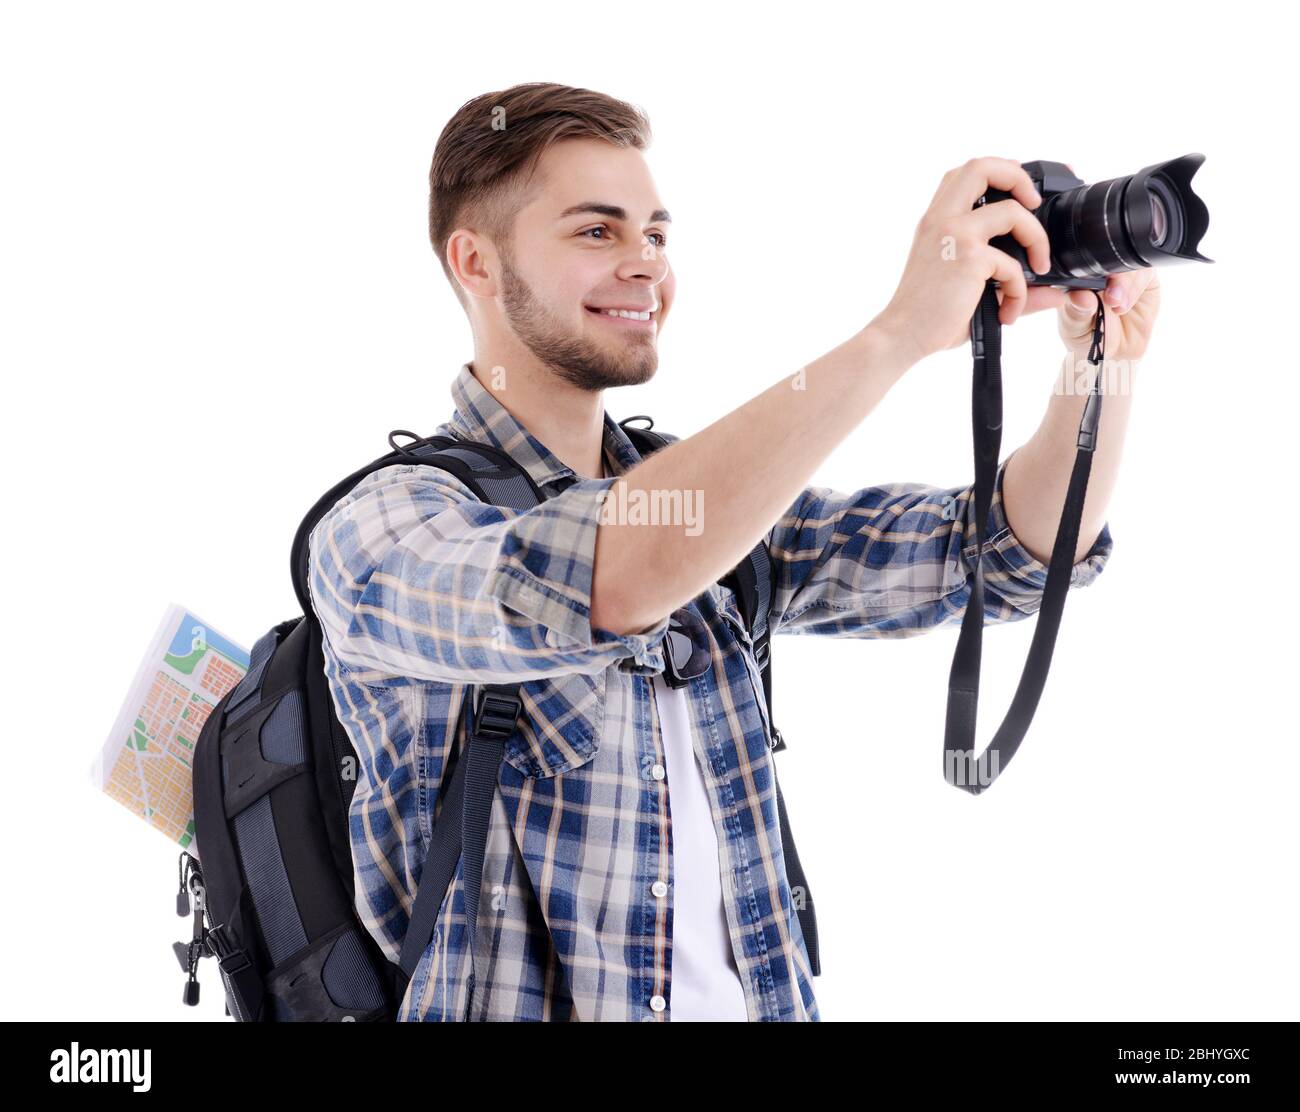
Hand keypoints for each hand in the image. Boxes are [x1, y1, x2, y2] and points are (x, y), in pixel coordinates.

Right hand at [869, 156, 1053, 366]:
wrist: (902, 336)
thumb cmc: (927, 314)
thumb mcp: (968, 289)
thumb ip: (1009, 282)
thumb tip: (1055, 292)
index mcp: (936, 221)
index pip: (966, 174)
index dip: (1000, 171)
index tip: (1024, 191)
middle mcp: (941, 219)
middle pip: (982, 166)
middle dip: (1019, 177)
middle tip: (1035, 205)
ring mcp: (954, 234)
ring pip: (1012, 210)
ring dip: (1037, 237)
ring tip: (1039, 267)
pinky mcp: (968, 257)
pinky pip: (1012, 265)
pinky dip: (1019, 292)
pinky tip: (1009, 312)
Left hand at [1044, 268, 1161, 362]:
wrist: (1114, 353)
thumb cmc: (1088, 337)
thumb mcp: (1075, 328)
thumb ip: (1076, 311)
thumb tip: (1080, 296)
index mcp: (1076, 274)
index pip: (1081, 260)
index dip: (1088, 270)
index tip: (1092, 288)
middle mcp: (1100, 268)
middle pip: (1109, 256)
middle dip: (1113, 277)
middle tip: (1112, 300)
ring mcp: (1124, 271)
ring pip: (1130, 263)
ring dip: (1126, 285)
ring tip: (1118, 308)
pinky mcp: (1144, 278)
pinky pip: (1146, 272)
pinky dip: (1137, 288)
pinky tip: (1126, 305)